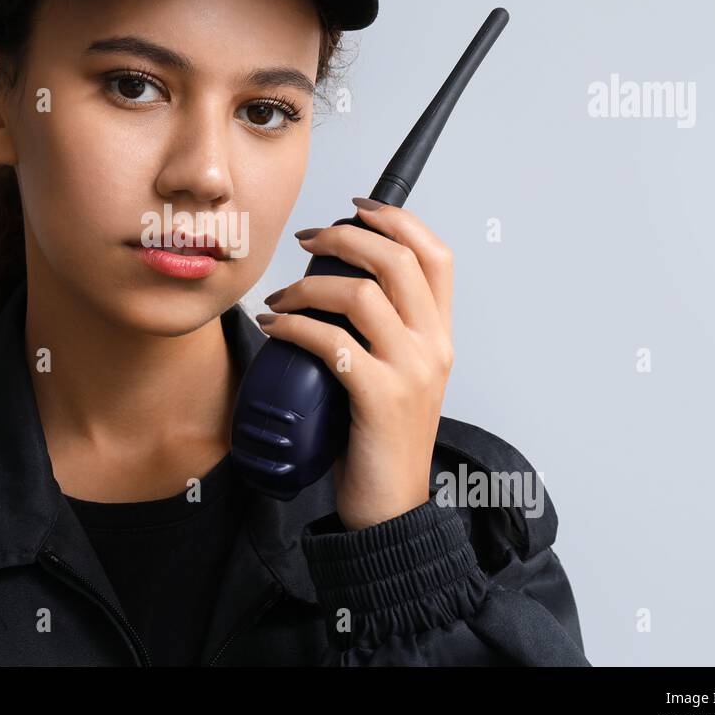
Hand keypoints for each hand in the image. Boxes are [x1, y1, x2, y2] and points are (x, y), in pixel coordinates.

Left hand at [255, 197, 454, 530]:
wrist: (389, 508)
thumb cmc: (377, 439)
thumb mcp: (392, 374)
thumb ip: (378, 333)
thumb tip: (330, 285)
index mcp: (440, 336)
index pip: (436, 255)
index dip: (398, 219)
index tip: (356, 207)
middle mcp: (435, 347)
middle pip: (398, 261)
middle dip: (346, 236)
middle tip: (306, 240)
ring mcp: (412, 372)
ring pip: (363, 294)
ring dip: (310, 284)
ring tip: (281, 295)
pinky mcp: (382, 398)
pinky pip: (334, 343)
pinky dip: (296, 326)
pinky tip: (275, 326)